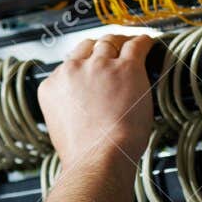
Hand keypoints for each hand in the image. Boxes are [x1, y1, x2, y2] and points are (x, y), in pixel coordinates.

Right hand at [36, 33, 155, 169]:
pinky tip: (148, 44)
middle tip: (112, 51)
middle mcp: (73, 71)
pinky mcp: (125, 68)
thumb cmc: (84, 154)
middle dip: (101, 48)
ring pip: (110, 43)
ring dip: (121, 43)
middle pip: (89, 47)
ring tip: (130, 44)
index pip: (69, 63)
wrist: (98, 159)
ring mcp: (99, 67)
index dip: (83, 62)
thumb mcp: (61, 128)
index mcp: (52, 86)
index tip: (92, 64)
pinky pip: (136, 45)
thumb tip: (82, 108)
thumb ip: (68, 108)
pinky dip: (143, 42)